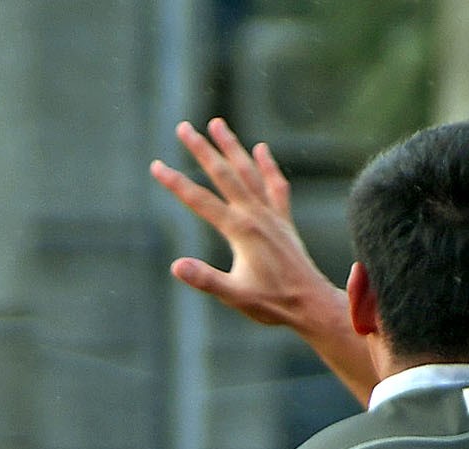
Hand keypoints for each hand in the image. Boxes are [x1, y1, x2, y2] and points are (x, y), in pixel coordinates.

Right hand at [151, 118, 333, 327]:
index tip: (156, 166)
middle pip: (224, 175)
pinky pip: (276, 186)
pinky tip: (261, 149)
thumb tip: (176, 267)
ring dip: (232, 147)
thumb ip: (206, 279)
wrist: (311, 304)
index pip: (200, 201)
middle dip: (202, 150)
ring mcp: (272, 215)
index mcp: (240, 231)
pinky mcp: (284, 221)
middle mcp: (256, 216)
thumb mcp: (235, 296)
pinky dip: (268, 166)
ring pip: (249, 172)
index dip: (175, 183)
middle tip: (183, 127)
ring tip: (217, 123)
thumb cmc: (273, 303)